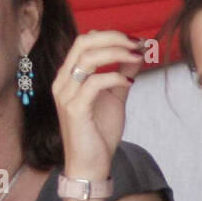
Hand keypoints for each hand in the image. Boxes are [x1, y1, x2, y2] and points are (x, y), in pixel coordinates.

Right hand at [52, 31, 144, 179]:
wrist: (91, 165)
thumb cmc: (99, 133)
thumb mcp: (115, 98)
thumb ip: (122, 75)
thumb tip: (136, 54)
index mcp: (70, 77)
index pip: (84, 42)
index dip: (110, 35)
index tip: (137, 40)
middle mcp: (63, 82)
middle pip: (83, 43)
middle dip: (113, 38)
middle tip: (138, 43)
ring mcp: (66, 95)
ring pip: (87, 59)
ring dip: (116, 53)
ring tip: (138, 57)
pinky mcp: (74, 109)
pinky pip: (94, 83)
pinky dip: (114, 78)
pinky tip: (130, 83)